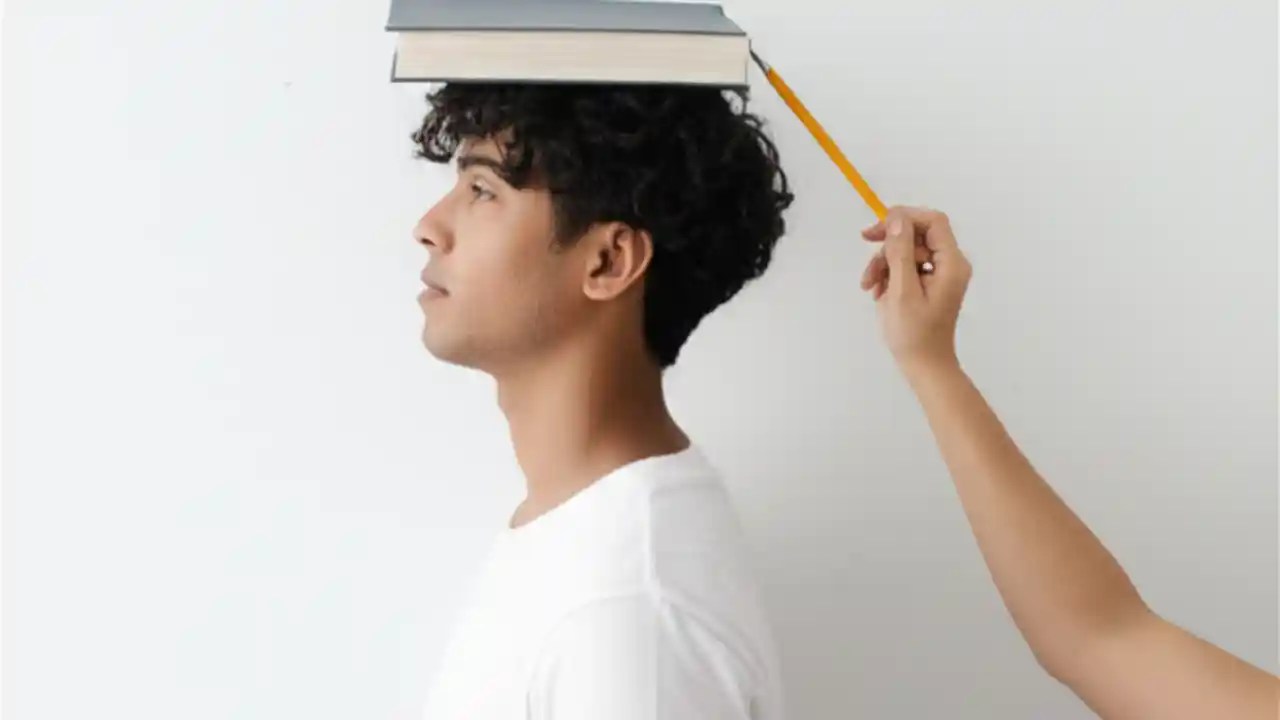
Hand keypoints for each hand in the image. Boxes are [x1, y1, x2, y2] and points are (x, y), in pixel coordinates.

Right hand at [860, 206, 971, 375]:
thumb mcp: (902, 290)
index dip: (904, 217)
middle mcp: (951, 264)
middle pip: (917, 235)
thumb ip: (900, 251)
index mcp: (952, 263)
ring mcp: (941, 274)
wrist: (924, 367)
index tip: (877, 229)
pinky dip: (890, 275)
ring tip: (869, 286)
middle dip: (889, 246)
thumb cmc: (914, 334)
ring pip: (908, 251)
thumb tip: (897, 218)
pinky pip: (908, 267)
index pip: (933, 221)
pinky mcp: (930, 284)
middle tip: (865, 250)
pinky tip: (878, 292)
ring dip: (885, 263)